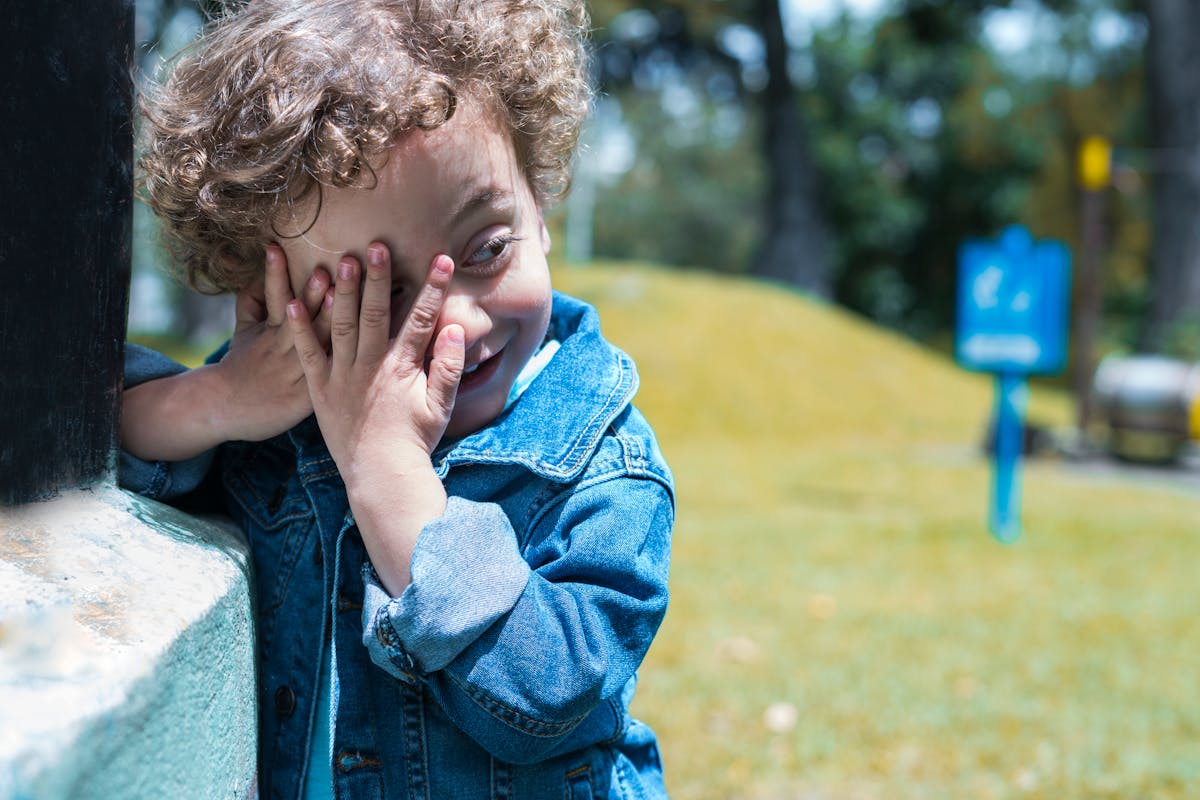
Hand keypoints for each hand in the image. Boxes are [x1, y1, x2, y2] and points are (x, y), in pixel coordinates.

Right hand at [213, 244, 333, 441]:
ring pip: (316, 345)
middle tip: (324, 271)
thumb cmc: (241, 364)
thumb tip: (261, 271)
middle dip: (310, 295)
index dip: (274, 274)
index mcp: (269, 331)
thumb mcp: (244, 330)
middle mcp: (282, 350)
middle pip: (298, 319)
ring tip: (338, 299)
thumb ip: (252, 300)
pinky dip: (344, 361)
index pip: (272, 298)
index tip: (275, 247)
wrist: (226, 409)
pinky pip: (330, 374)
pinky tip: (361, 348)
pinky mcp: (309, 395)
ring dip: (327, 322)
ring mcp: (296, 373)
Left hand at [287, 242, 464, 476]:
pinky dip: (299, 328)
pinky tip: (291, 302)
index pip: (420, 319)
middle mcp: (371, 366)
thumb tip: (456, 329)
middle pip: (374, 313)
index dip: (432, 288)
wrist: (381, 475)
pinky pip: (307, 354)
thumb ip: (450, 367)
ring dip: (340, 292)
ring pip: (340, 325)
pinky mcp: (319, 388)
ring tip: (339, 260)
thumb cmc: (415, 440)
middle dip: (377, 277)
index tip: (441, 260)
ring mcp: (342, 376)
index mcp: (403, 368)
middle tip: (376, 245)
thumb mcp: (442, 406)